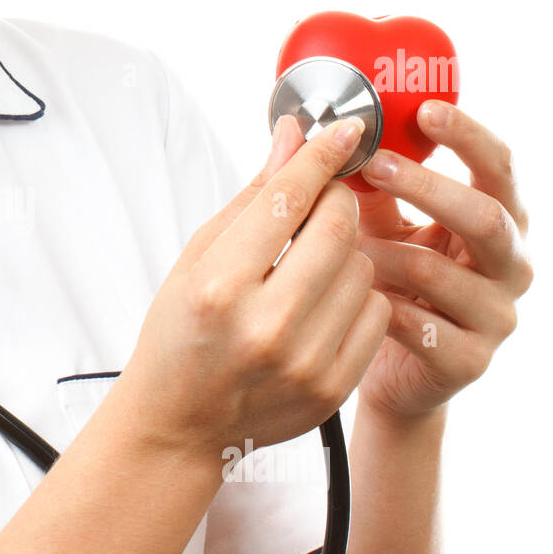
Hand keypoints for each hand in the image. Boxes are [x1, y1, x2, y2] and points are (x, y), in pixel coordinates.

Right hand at [119, 116, 390, 461]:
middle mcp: (265, 325)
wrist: (179, 425)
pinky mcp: (332, 387)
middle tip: (320, 201)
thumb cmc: (179, 335)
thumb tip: (294, 135)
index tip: (345, 128)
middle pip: (337, 228)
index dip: (321, 154)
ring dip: (345, 251)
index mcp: (219, 286)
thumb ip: (252, 198)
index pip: (288, 199)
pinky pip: (374, 312)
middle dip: (335, 201)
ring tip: (309, 264)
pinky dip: (356, 296)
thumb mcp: (197, 259)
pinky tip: (322, 302)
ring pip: (363, 267)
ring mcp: (304, 361)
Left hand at [354, 100, 532, 418]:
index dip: (468, 136)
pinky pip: (419, 324)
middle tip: (372, 164)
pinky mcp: (469, 360)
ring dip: (380, 252)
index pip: (500, 167)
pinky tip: (349, 295)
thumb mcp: (381, 224)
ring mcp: (496, 317)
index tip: (425, 110)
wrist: (386, 368)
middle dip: (425, 187)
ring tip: (337, 246)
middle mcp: (511, 265)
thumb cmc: (388, 283)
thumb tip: (329, 130)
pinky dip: (376, 304)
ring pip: (439, 271)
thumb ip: (369, 183)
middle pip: (485, 217)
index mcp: (500, 220)